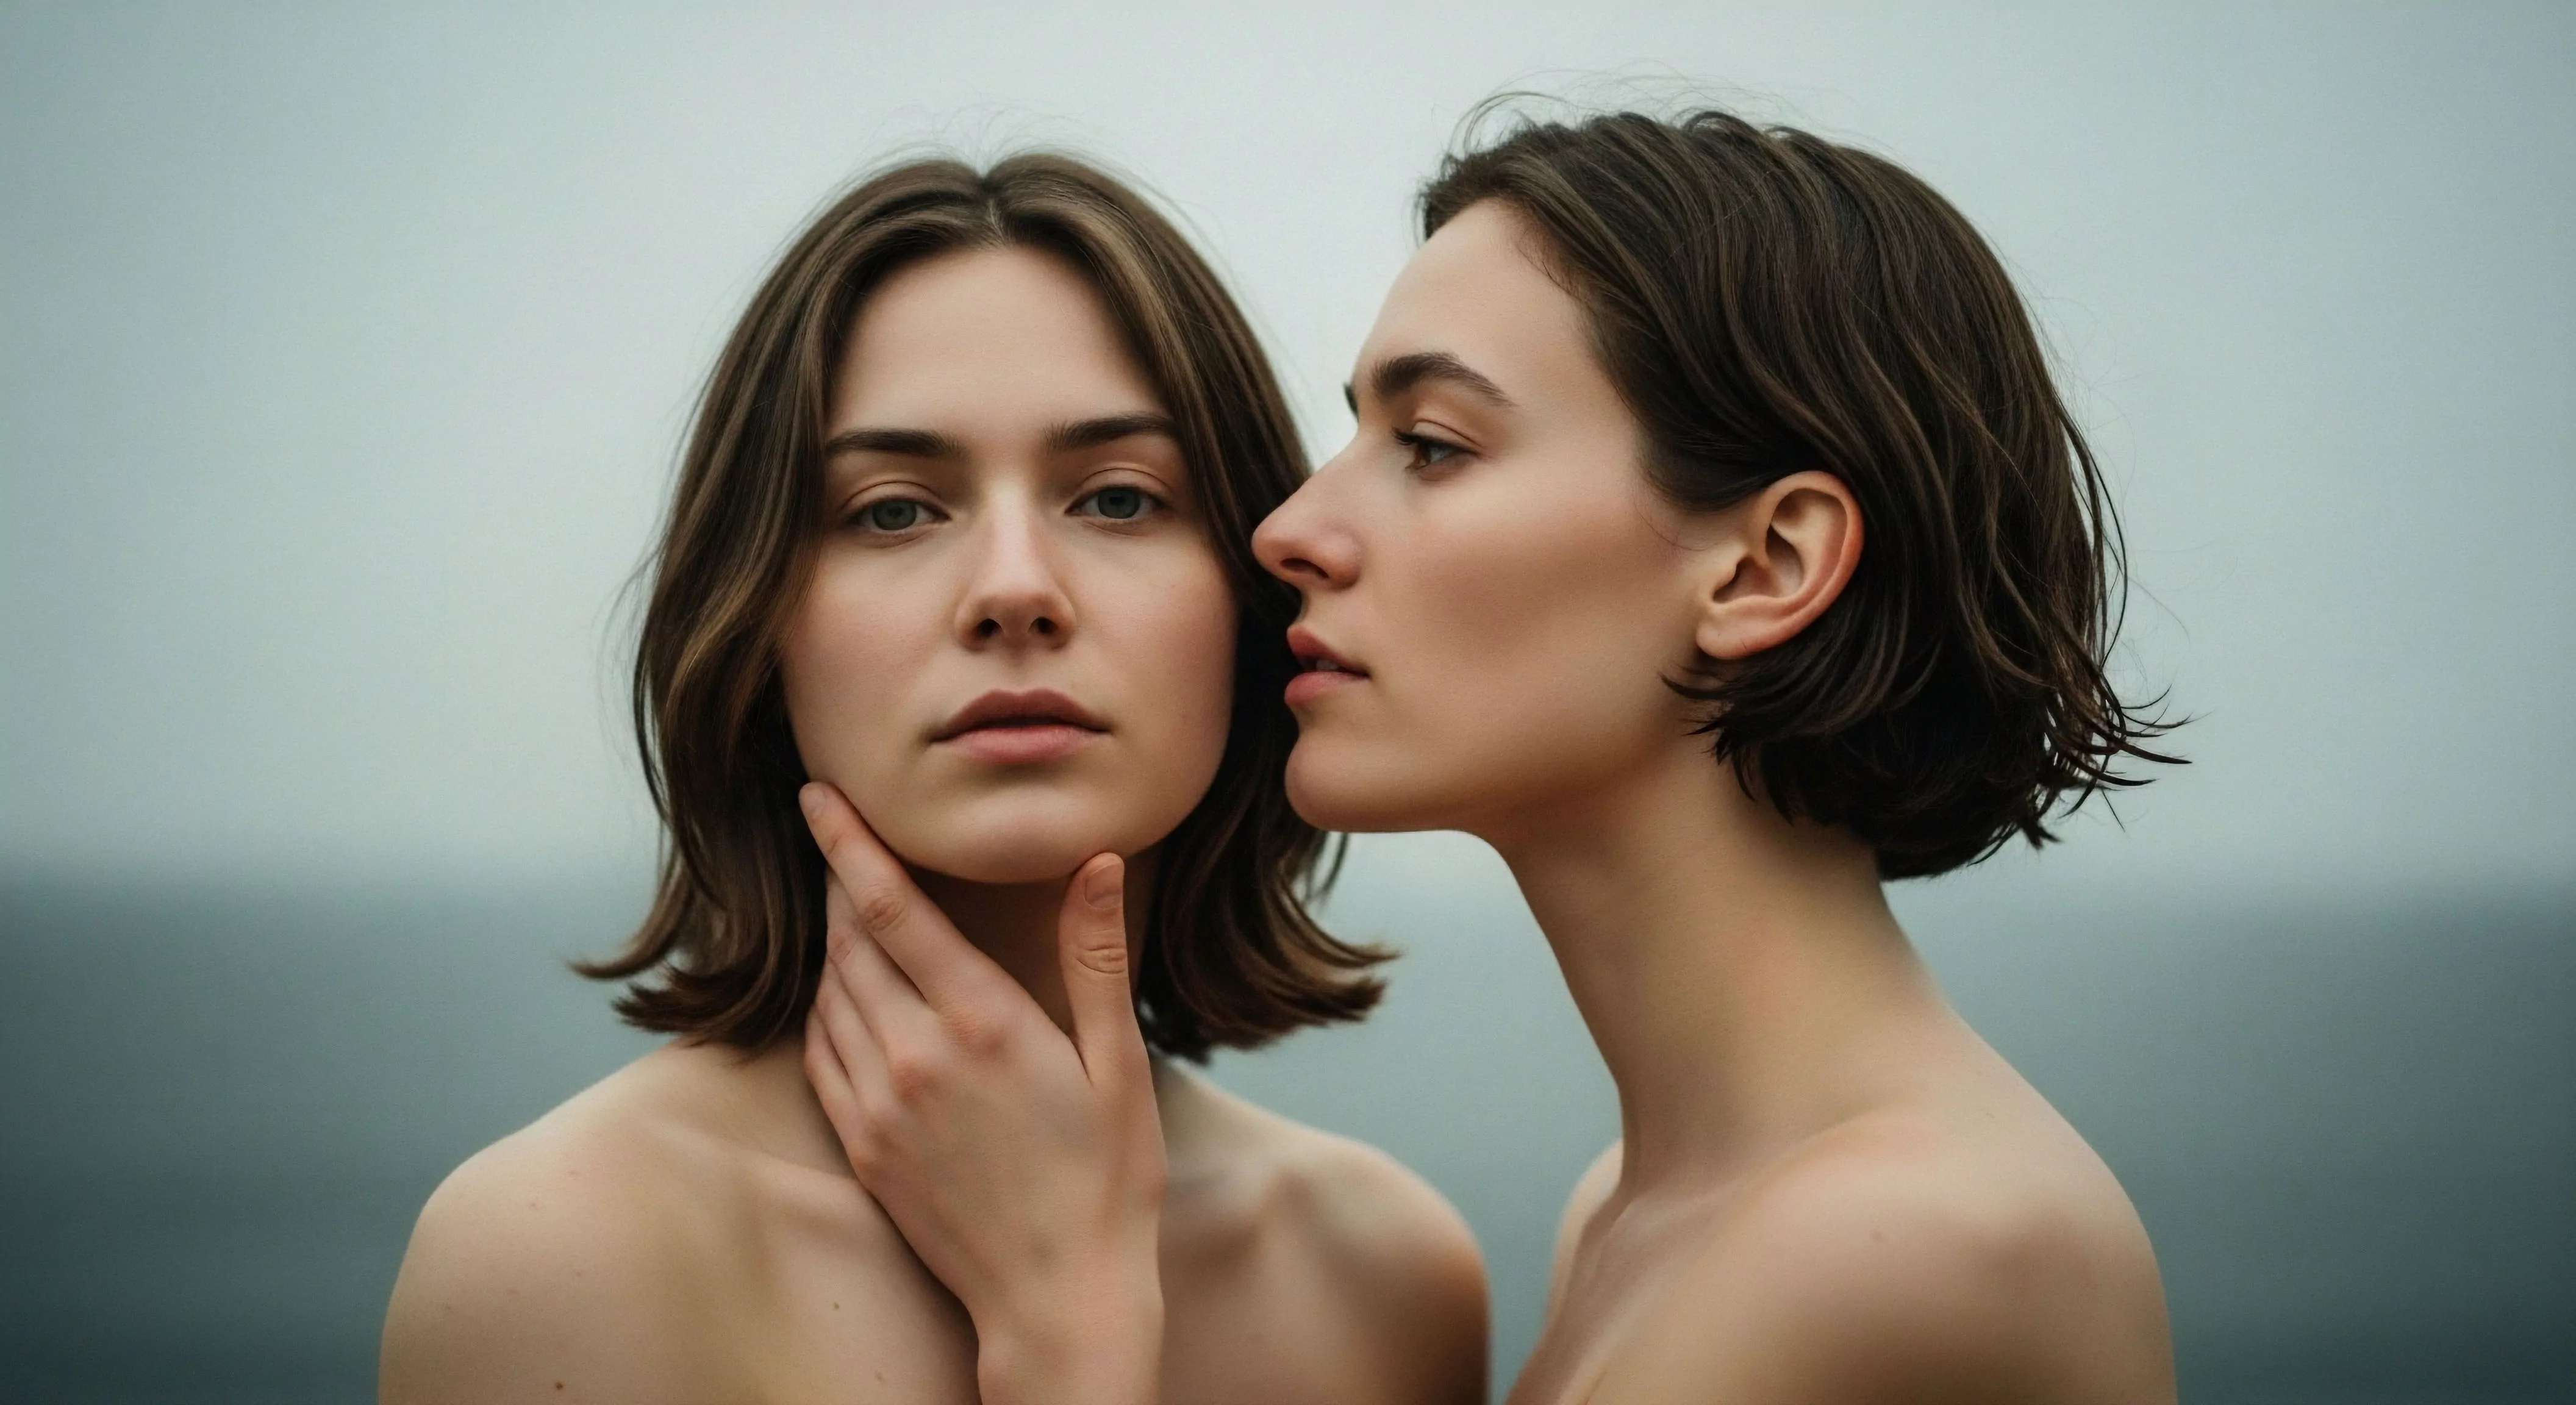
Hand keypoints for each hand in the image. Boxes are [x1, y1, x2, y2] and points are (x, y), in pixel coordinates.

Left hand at [796, 781, 1164, 1404]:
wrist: (1058, 1299)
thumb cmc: (1107, 1181)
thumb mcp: (1120, 1064)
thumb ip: (1096, 959)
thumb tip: (1100, 863)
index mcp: (982, 1023)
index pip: (892, 908)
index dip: (849, 844)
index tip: (817, 795)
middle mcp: (916, 1057)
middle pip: (850, 941)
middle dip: (843, 884)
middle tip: (841, 841)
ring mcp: (880, 1106)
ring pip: (828, 995)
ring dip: (834, 947)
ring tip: (854, 916)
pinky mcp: (863, 1148)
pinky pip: (819, 1056)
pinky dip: (824, 1012)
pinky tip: (848, 1000)